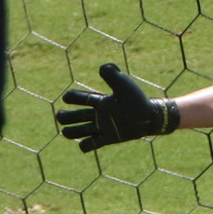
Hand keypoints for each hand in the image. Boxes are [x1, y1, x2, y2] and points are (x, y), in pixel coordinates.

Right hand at [56, 63, 179, 151]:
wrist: (150, 118)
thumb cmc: (137, 100)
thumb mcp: (124, 87)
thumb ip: (113, 76)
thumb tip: (102, 67)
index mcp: (100, 101)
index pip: (79, 98)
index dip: (70, 97)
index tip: (68, 97)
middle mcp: (98, 114)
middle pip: (73, 116)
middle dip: (64, 116)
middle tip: (61, 116)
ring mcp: (101, 127)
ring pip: (77, 131)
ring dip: (70, 132)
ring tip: (67, 131)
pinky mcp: (107, 139)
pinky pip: (89, 145)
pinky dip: (85, 146)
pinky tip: (88, 142)